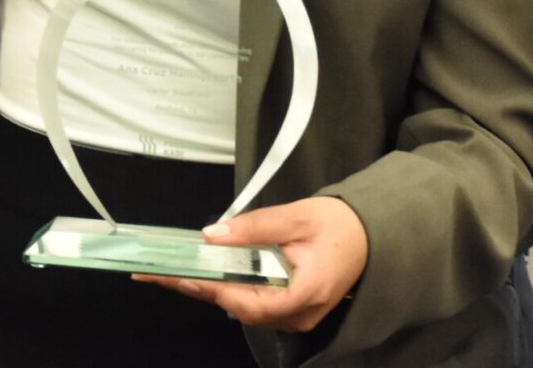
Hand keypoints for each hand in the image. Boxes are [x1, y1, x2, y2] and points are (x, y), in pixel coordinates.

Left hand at [134, 196, 368, 333]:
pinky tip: (210, 275)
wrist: (374, 235)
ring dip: (211, 289)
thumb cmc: (341, 224)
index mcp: (303, 293)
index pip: (247, 302)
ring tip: (176, 272)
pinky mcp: (293, 309)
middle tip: (157, 274)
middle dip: (198, 289)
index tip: (177, 275)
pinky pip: (256, 303)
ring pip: (245, 308)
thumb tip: (212, 235)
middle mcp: (299, 315)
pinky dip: (230, 289)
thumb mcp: (297, 217)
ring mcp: (297, 316)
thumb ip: (254, 227)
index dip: (210, 289)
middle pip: (239, 309)